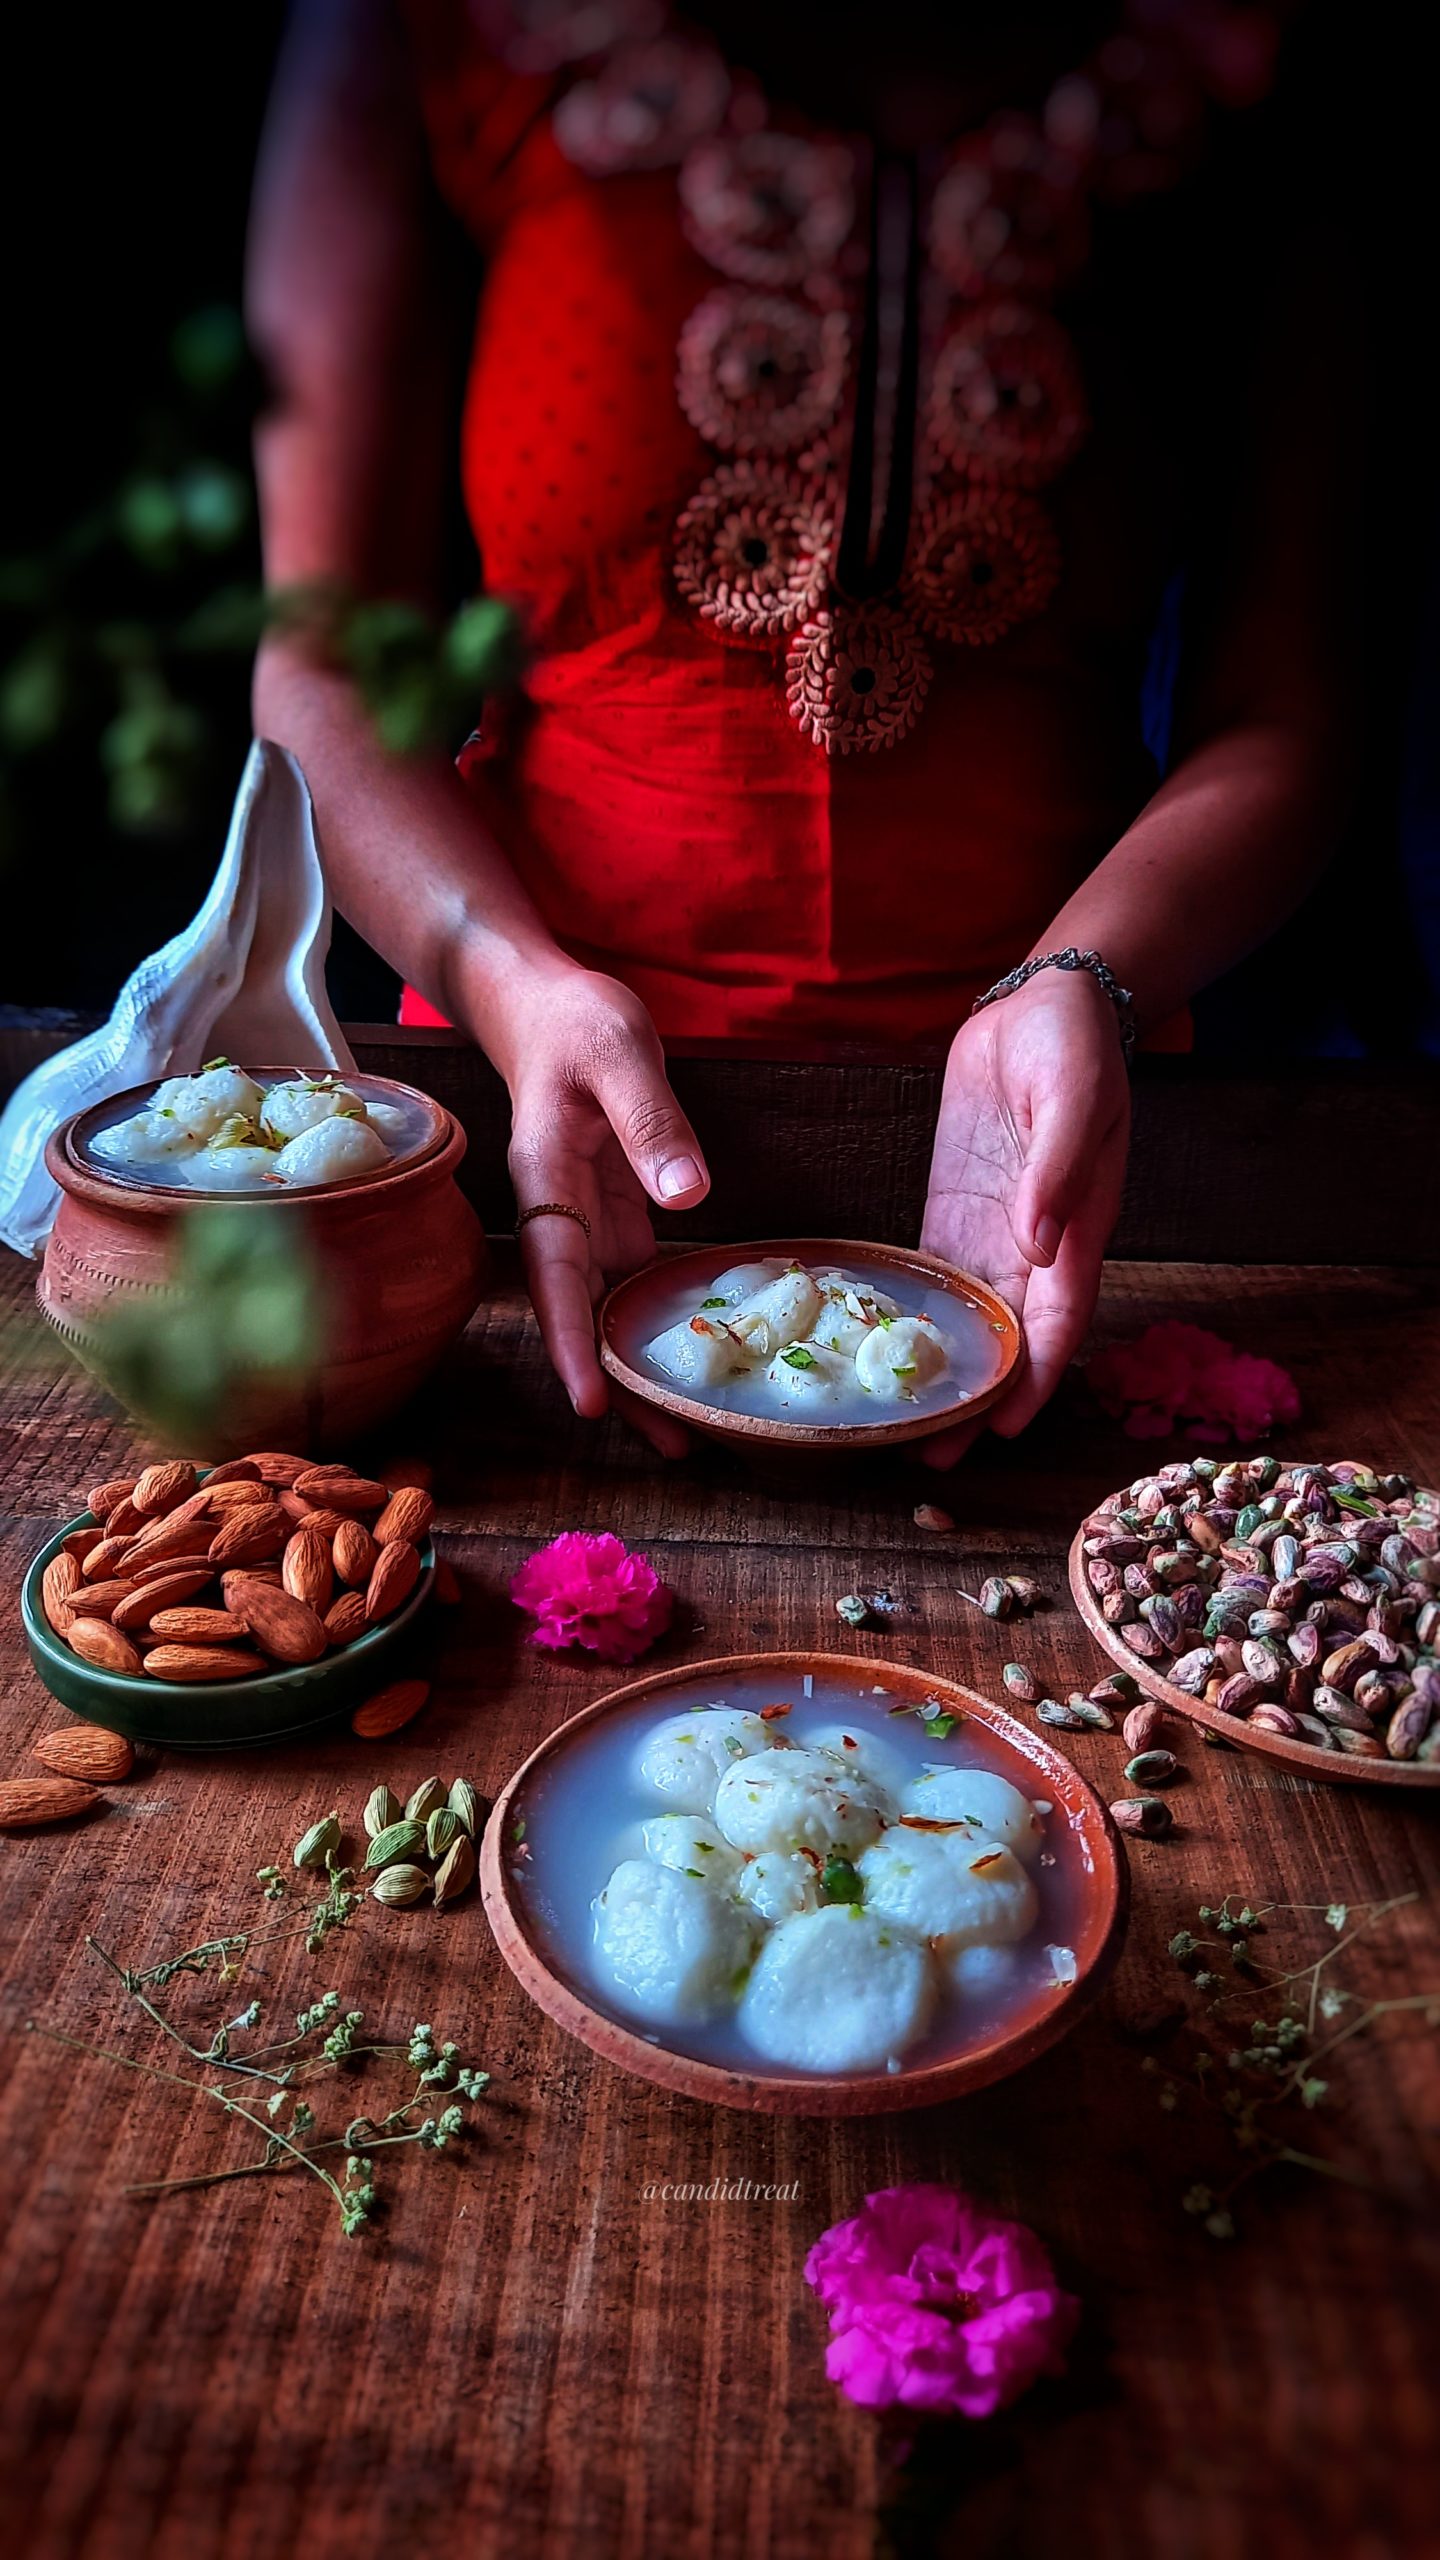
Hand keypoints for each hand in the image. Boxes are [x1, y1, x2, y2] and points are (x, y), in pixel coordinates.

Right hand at [503, 965, 709, 1451]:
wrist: (549, 1007)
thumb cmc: (576, 1021)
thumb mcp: (618, 1051)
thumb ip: (651, 1119)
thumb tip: (690, 1196)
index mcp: (546, 1178)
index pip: (554, 1272)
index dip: (570, 1339)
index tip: (590, 1401)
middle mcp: (560, 1214)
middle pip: (581, 1313)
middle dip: (615, 1383)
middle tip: (671, 1444)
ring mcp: (587, 1220)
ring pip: (608, 1309)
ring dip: (639, 1368)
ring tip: (690, 1430)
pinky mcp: (616, 1216)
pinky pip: (635, 1283)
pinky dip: (658, 1326)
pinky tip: (695, 1363)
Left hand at [919, 969, 1130, 1466]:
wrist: (1044, 1002)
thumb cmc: (1074, 1046)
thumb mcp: (1073, 1096)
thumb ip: (1057, 1167)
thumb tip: (1038, 1244)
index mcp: (1079, 1226)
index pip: (1060, 1321)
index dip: (1036, 1378)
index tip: (1002, 1427)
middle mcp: (1037, 1244)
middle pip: (1011, 1340)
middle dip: (976, 1400)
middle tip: (929, 1457)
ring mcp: (994, 1229)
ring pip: (969, 1319)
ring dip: (940, 1373)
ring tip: (898, 1426)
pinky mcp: (955, 1208)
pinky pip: (934, 1274)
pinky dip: (913, 1316)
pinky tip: (877, 1351)